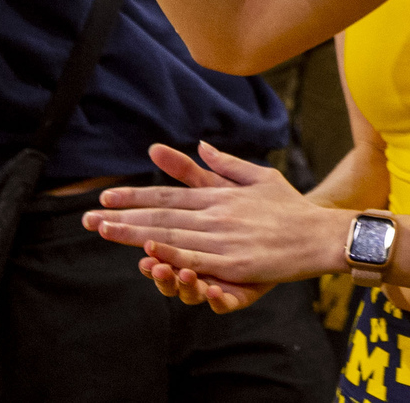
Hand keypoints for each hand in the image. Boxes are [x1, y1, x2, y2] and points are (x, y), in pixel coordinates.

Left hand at [84, 142, 345, 313]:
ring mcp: (225, 238)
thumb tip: (201, 145)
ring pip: (172, 235)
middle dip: (122, 216)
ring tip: (105, 230)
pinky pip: (198, 258)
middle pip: (162, 215)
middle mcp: (217, 214)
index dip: (136, 196)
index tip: (106, 196)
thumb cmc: (291, 208)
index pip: (169, 194)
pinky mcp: (235, 263)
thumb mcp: (259, 176)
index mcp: (220, 196)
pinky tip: (150, 253)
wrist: (321, 234)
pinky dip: (174, 254)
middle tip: (89, 218)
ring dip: (135, 234)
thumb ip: (226, 164)